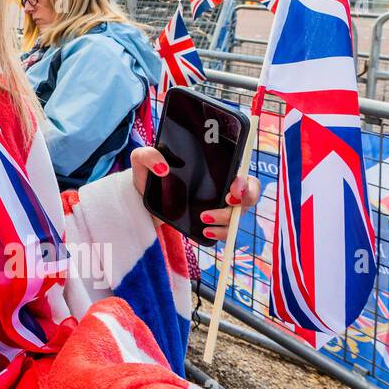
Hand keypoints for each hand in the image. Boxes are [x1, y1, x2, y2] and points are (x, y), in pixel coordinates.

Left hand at [130, 147, 260, 242]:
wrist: (139, 202)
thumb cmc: (147, 176)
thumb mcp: (142, 160)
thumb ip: (148, 155)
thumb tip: (163, 167)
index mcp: (212, 167)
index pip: (241, 171)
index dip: (245, 181)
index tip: (233, 188)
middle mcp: (220, 187)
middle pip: (249, 193)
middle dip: (246, 199)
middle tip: (227, 201)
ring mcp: (217, 206)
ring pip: (238, 214)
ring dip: (227, 219)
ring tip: (203, 219)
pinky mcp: (211, 223)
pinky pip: (226, 231)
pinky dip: (221, 233)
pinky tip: (206, 231)